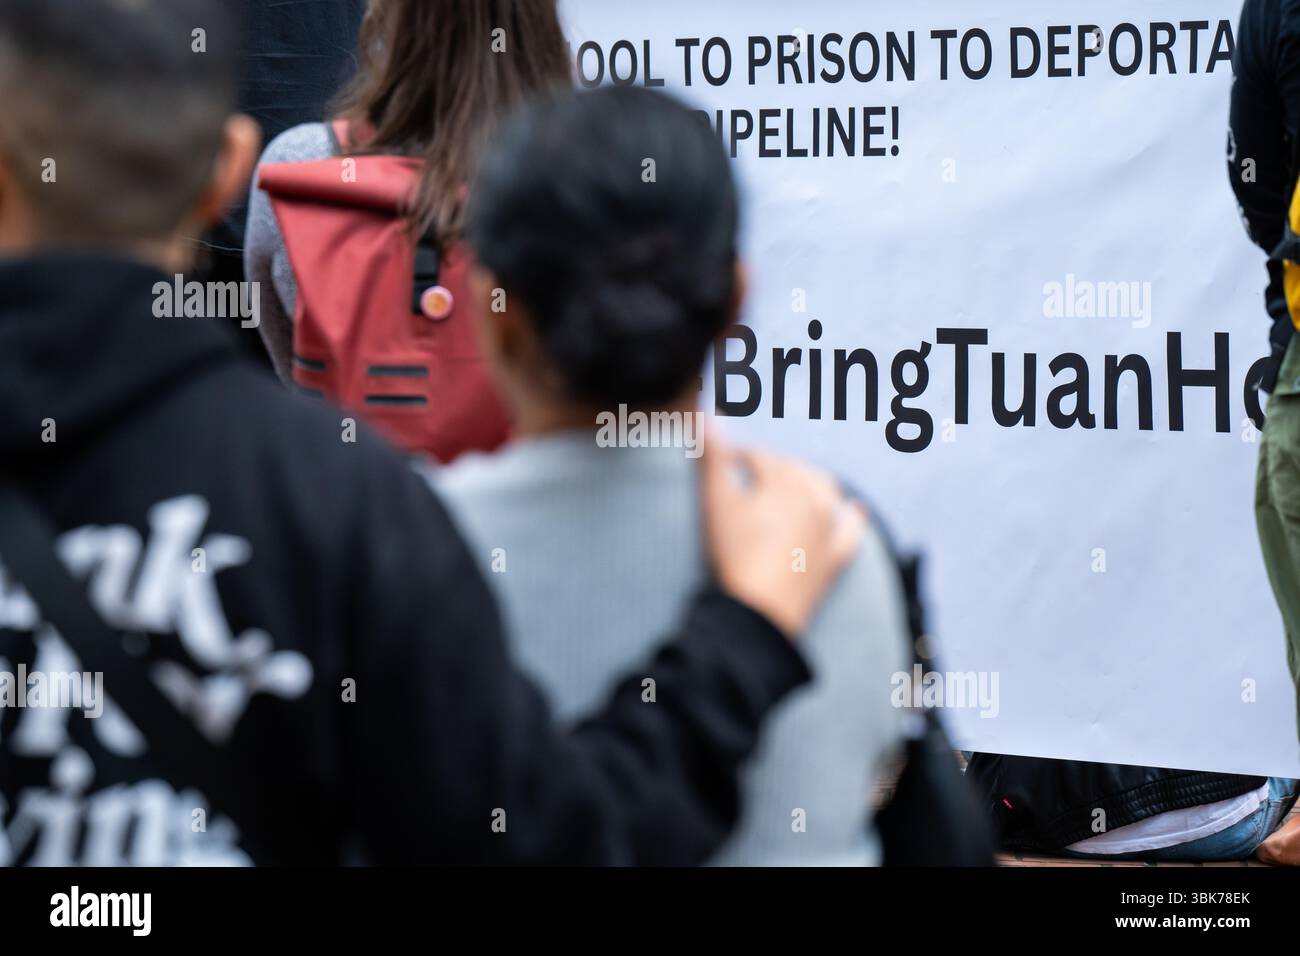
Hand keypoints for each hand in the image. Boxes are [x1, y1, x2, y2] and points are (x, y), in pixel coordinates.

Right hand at [700, 426, 866, 639]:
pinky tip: (855, 510)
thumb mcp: (715, 502)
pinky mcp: (833, 561)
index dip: (737, 455)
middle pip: (793, 471)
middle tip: (747, 470)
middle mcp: (813, 500)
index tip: (719, 458)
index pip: (759, 457)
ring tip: (794, 481)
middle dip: (771, 465)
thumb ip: (710, 455)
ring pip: (826, 493)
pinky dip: (852, 518)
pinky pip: (851, 533)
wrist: (758, 612)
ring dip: (810, 481)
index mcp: (784, 482)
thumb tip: (705, 410)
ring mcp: (827, 531)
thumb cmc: (734, 554)